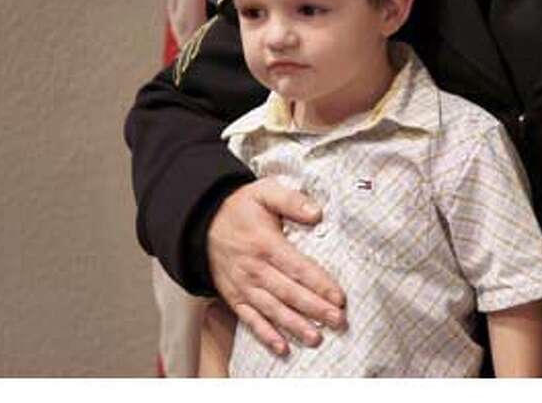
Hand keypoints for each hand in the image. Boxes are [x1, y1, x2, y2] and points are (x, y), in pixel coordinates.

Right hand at [207, 178, 346, 355]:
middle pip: (289, 293)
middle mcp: (254, 270)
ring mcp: (243, 286)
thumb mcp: (264, 192)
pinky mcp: (234, 296)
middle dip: (315, 309)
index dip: (319, 284)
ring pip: (272, 310)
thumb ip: (291, 200)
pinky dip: (265, 335)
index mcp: (266, 244)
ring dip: (294, 326)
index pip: (298, 268)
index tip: (339, 297)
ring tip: (315, 338)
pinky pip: (250, 319)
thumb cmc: (240, 207)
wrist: (202, 223)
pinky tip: (281, 348)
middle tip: (338, 321)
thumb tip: (317, 212)